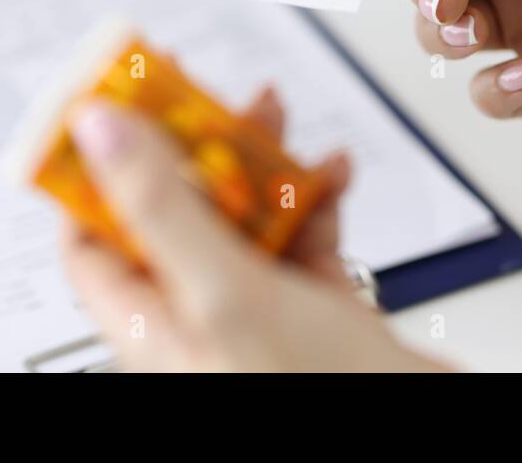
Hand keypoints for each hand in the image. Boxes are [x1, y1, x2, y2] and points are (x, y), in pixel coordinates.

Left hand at [61, 89, 441, 371]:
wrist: (428, 435)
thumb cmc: (318, 397)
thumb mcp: (224, 290)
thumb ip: (161, 206)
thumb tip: (100, 131)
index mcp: (152, 323)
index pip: (93, 235)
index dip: (97, 167)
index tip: (113, 103)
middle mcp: (198, 316)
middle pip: (174, 211)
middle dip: (193, 145)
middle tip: (203, 93)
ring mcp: (258, 311)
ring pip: (242, 214)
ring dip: (260, 159)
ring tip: (273, 114)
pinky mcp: (314, 307)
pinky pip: (303, 233)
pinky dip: (318, 194)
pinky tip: (332, 170)